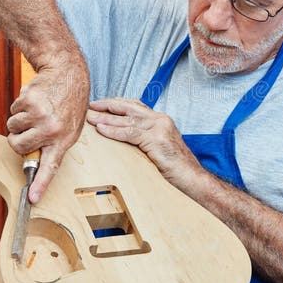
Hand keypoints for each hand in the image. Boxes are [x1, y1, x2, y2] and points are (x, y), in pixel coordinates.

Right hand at [6, 60, 89, 201]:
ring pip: (12, 128)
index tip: (31, 198)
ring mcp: (39, 115)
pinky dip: (19, 108)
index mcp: (63, 139)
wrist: (67, 75)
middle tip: (30, 129)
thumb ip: (53, 144)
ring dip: (19, 121)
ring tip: (36, 112)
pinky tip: (34, 101)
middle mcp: (51, 129)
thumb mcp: (70, 128)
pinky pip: (13, 112)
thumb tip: (33, 161)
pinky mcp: (29, 101)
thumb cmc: (68, 104)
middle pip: (18, 146)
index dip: (40, 184)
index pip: (51, 166)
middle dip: (18, 139)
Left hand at [87, 98, 202, 193]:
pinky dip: (114, 131)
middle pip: (129, 107)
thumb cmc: (175, 168)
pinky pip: (130, 133)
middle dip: (108, 105)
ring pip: (127, 119)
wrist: (193, 178)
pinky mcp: (157, 140)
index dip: (116, 104)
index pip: (135, 106)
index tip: (100, 104)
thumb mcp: (157, 148)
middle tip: (90, 106)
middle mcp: (160, 120)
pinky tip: (101, 129)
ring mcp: (159, 128)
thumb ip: (143, 139)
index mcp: (161, 120)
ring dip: (106, 118)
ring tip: (90, 117)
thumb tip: (121, 139)